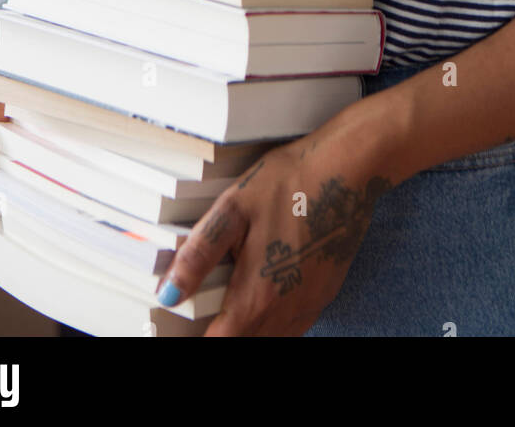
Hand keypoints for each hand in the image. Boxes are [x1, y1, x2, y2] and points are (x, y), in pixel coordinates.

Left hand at [155, 128, 390, 336]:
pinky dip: (273, 324)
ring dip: (249, 330)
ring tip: (232, 303)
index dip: (200, 338)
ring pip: (272, 339)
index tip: (187, 325)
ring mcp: (309, 305)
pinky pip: (294, 327)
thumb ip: (199, 255)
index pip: (220, 344)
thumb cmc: (289, 183)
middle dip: (224, 333)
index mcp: (258, 296)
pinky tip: (265, 296)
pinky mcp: (325, 295)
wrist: (346, 169)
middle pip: (247, 345)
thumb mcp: (233, 209)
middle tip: (208, 309)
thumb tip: (168, 294)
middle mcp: (287, 311)